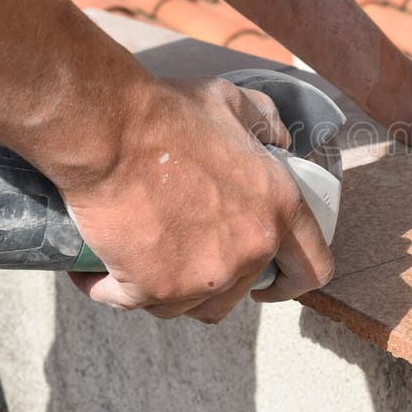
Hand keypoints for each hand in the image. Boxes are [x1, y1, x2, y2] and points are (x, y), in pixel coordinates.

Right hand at [61, 77, 333, 322]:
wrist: (110, 130)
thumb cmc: (170, 113)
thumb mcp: (236, 104)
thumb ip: (266, 125)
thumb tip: (279, 140)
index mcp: (279, 208)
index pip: (312, 268)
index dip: (291, 281)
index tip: (271, 283)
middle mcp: (251, 249)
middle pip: (240, 292)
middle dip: (215, 278)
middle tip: (184, 253)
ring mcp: (205, 276)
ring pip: (191, 306)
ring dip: (170, 290)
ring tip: (144, 260)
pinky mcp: (156, 289)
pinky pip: (134, 303)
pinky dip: (113, 290)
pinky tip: (99, 271)